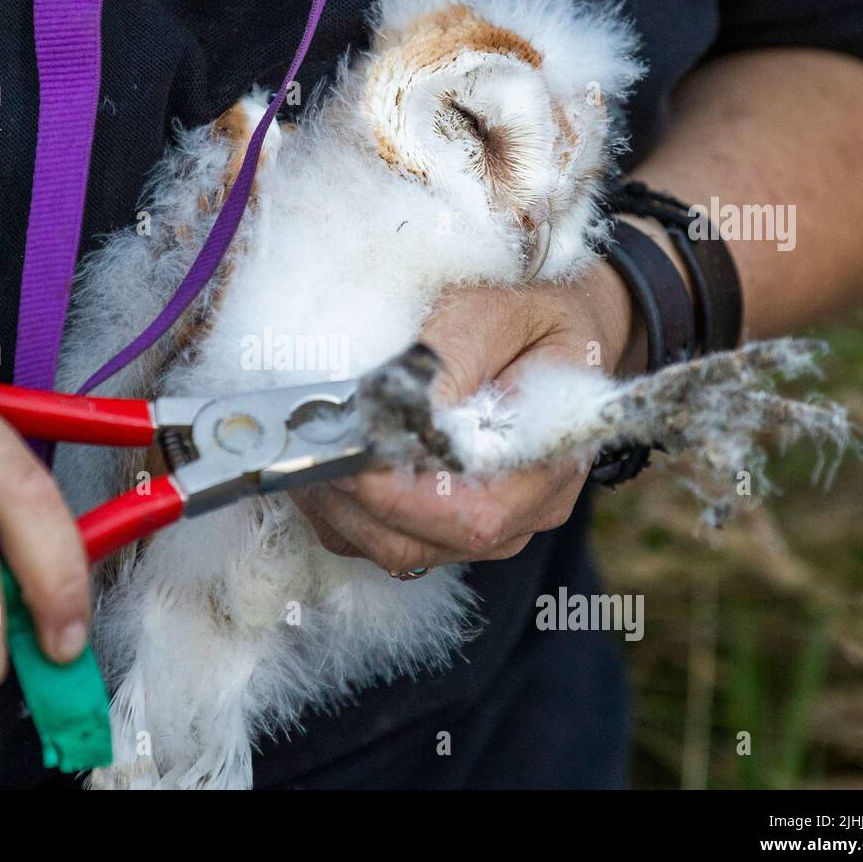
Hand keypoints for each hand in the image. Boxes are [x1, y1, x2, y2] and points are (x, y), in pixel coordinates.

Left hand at [293, 250, 647, 573]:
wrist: (557, 328)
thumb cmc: (530, 314)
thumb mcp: (496, 312)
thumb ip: (447, 358)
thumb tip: (390, 403)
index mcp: (551, 464)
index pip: (472, 515)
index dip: (399, 495)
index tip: (348, 451)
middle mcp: (523, 513)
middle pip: (423, 542)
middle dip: (353, 500)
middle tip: (308, 444)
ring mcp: (485, 529)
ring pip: (393, 549)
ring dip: (337, 507)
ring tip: (306, 449)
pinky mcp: (444, 525)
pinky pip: (380, 542)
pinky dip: (339, 511)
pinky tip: (320, 463)